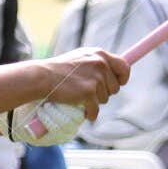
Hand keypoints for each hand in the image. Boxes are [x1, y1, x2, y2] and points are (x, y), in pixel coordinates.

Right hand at [6, 48, 128, 144]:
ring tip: (79, 96)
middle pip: (115, 88)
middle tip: (87, 91)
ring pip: (105, 99)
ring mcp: (96, 78)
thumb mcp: (81, 58)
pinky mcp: (89, 92)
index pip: (124, 66)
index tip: (118, 83)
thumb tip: (113, 73)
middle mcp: (101, 64)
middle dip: (104, 93)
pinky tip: (81, 109)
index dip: (123, 78)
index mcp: (100, 54)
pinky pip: (95, 110)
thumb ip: (97, 63)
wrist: (43, 77)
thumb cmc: (59, 70)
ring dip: (94, 102)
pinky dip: (89, 113)